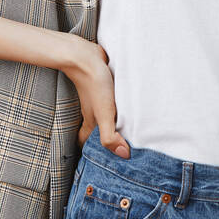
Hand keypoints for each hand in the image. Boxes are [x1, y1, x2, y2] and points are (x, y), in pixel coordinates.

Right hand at [60, 36, 129, 157]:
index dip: (91, 152)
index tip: (103, 161)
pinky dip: (121, 105)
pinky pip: (113, 100)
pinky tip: (132, 105)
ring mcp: (100, 98)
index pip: (86, 142)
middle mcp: (94, 111)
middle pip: (98, 129)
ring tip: (133, 129)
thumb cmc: (94, 85)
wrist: (85, 56)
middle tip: (124, 147)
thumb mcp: (104, 113)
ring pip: (106, 114)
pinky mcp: (107, 85)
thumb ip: (110, 136)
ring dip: (117, 121)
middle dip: (107, 138)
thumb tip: (124, 155)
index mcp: (92, 121)